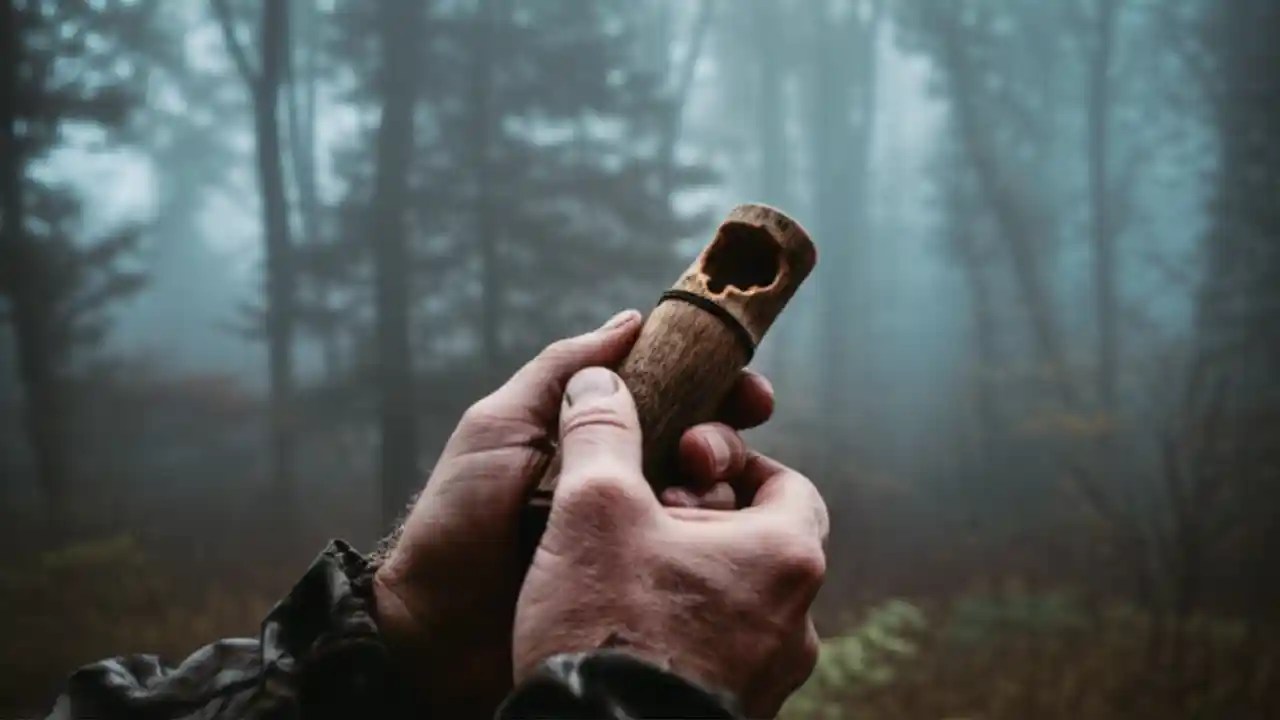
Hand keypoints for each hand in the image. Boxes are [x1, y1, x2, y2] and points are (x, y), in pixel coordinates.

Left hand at [372, 310, 776, 713]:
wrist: (435, 630)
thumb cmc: (457, 522)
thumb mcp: (500, 427)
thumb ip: (561, 371)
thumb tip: (633, 321)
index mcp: (598, 442)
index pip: (676, 403)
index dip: (719, 392)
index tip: (749, 392)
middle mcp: (627, 487)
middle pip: (706, 453)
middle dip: (723, 443)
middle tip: (707, 455)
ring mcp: (638, 541)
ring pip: (710, 508)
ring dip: (715, 495)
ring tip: (685, 502)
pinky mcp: (642, 589)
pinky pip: (692, 564)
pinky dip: (705, 548)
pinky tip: (694, 544)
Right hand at [513, 366, 827, 717]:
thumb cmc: (606, 628)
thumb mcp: (594, 508)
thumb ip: (601, 432)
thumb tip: (598, 379)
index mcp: (785, 557)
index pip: (785, 482)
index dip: (729, 460)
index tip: (678, 462)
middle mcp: (797, 620)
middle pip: (762, 539)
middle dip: (704, 514)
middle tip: (647, 513)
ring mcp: (772, 676)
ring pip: (743, 598)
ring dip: (695, 571)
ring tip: (630, 568)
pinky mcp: (738, 713)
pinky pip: (727, 649)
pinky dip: (690, 626)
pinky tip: (631, 625)